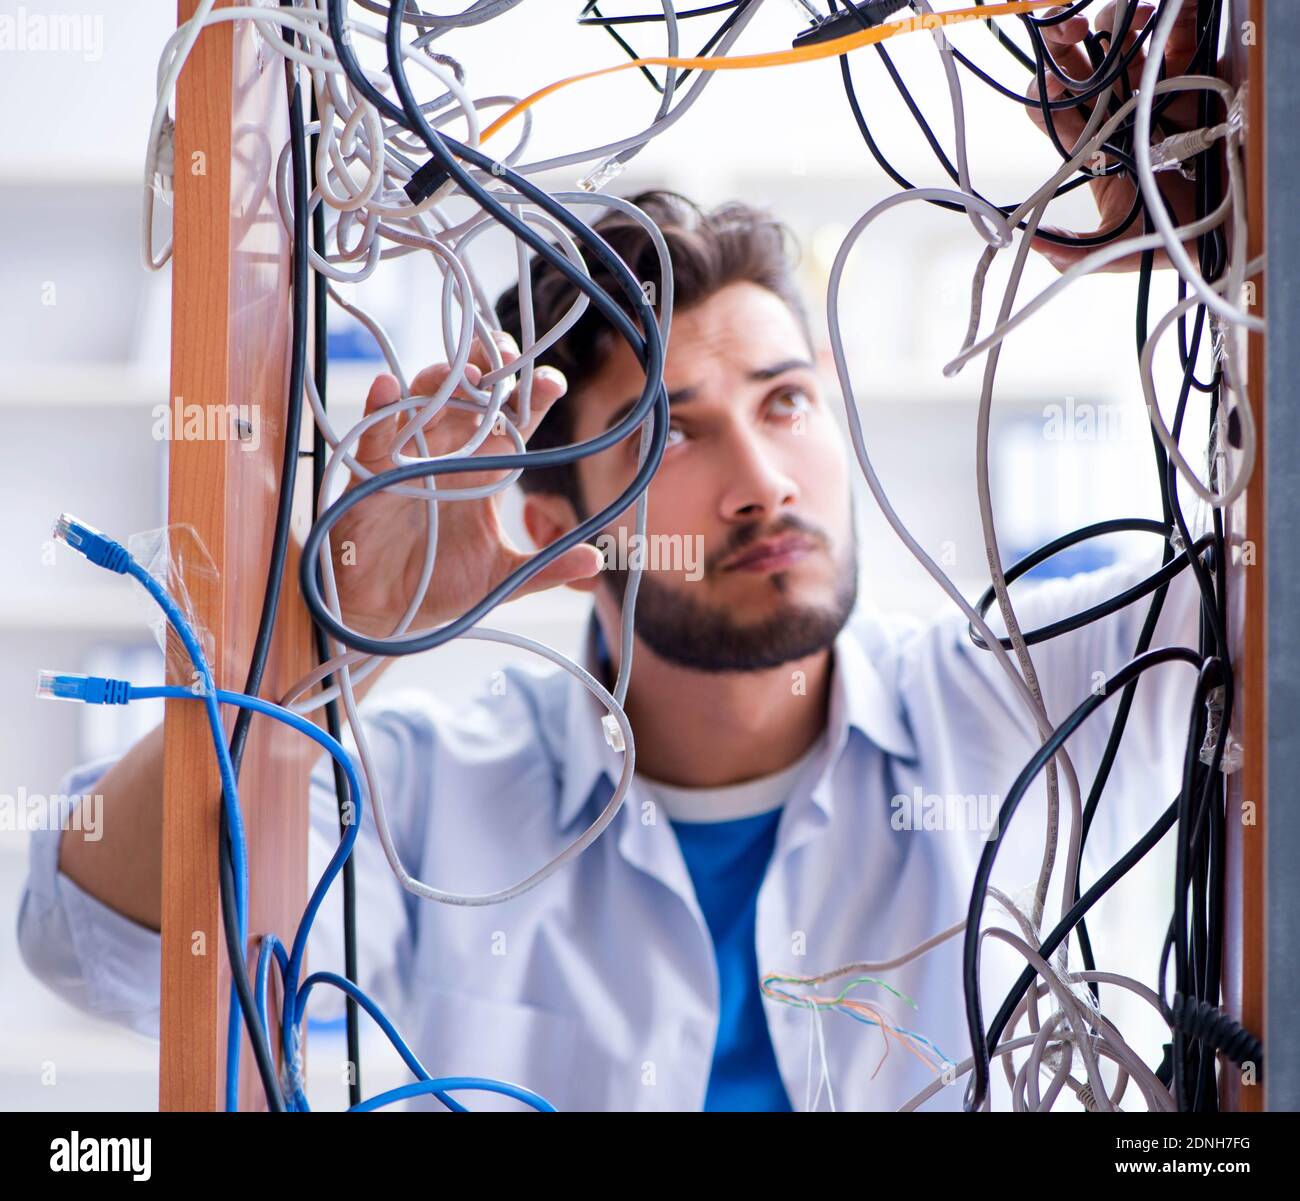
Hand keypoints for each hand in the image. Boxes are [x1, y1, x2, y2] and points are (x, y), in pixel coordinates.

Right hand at [330, 332, 602, 636]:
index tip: (554, 383)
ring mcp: (409, 458)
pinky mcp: (370, 474)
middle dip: (490, 371)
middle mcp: (448, 453)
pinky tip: (386, 387)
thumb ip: (546, 568)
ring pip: (424, 402)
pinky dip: (378, 409)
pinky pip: (373, 434)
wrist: (387, 613)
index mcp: (484, 469)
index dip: (533, 398)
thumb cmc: (441, 586)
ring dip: (442, 381)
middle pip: (470, 396)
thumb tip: (595, 561)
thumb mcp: (502, 579)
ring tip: (464, 371)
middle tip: (510, 356)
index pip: (513, 422)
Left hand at [1025, 1, 1202, 272]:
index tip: (1056, 84)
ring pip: (1120, 43)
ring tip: (1128, 20)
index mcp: (1093, 146)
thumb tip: (1030, 243)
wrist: (1233, 226)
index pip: (1052, 111)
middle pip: (1077, 67)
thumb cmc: (1172, 236)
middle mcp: (1116, 113)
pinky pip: (1177, 34)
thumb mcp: (1117, 248)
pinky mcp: (1194, 73)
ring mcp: (1153, 89)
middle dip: (1065, 42)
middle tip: (1072, 29)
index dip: (1045, 92)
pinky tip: (1166, 14)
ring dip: (1114, 22)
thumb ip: (1074, 252)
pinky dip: (1172, 15)